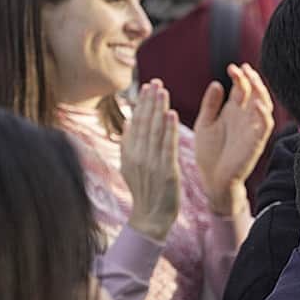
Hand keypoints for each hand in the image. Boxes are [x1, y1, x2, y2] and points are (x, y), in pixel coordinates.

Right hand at [122, 80, 180, 242]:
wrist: (150, 217)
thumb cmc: (144, 192)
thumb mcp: (129, 168)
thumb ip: (128, 145)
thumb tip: (127, 123)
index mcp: (130, 153)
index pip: (136, 122)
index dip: (141, 103)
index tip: (147, 87)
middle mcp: (138, 155)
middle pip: (145, 122)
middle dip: (150, 101)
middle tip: (156, 82)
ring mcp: (152, 163)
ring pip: (155, 131)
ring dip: (159, 109)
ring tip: (163, 92)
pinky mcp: (166, 171)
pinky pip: (168, 146)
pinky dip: (169, 129)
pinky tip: (172, 114)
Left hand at [194, 63, 274, 215]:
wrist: (212, 180)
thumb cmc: (208, 154)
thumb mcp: (204, 124)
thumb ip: (210, 104)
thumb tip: (217, 83)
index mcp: (233, 112)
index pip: (242, 88)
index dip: (239, 76)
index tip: (231, 67)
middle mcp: (245, 118)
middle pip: (255, 92)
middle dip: (252, 79)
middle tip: (244, 68)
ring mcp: (252, 129)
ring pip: (265, 105)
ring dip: (261, 91)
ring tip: (252, 80)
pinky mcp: (257, 142)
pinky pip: (265, 125)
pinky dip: (264, 114)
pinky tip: (256, 103)